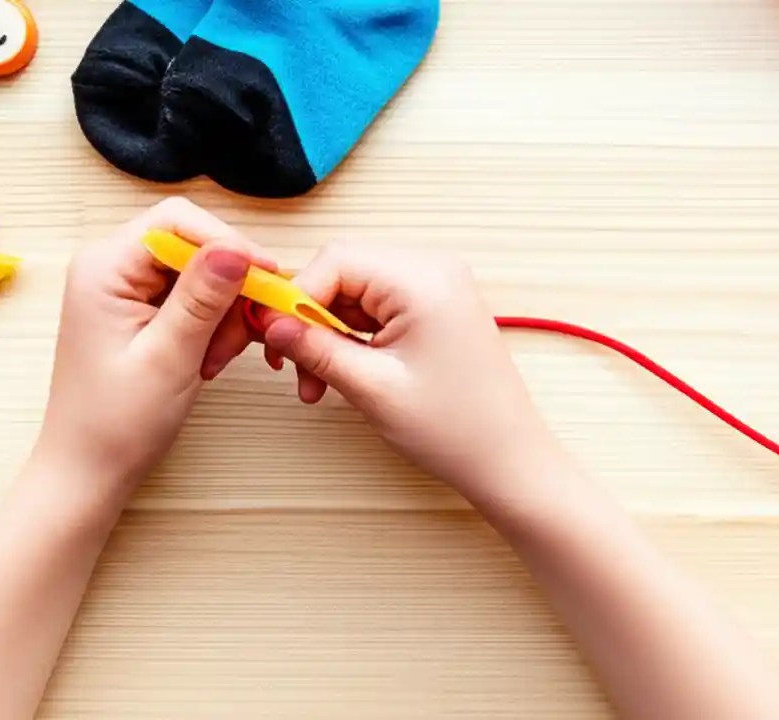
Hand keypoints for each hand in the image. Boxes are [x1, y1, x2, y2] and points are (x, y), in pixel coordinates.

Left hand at [35, 198, 273, 504]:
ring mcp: (124, 287)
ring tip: (215, 360)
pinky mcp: (140, 308)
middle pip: (192, 244)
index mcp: (103, 267)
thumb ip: (202, 299)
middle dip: (227, 286)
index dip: (228, 242)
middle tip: (244, 332)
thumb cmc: (115, 424)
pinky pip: (193, 297)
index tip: (267, 276)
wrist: (89, 469)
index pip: (177, 222)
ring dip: (223, 312)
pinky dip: (212, 325)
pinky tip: (208, 359)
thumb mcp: (168, 358)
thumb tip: (235, 248)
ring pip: (200, 273)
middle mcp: (110, 266)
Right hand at [250, 241, 562, 505]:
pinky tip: (340, 374)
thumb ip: (315, 348)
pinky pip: (374, 307)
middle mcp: (433, 269)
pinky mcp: (433, 308)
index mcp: (423, 279)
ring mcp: (436, 287)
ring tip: (316, 383)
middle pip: (342, 270)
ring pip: (353, 291)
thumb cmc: (455, 428)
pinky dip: (349, 337)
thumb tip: (269, 323)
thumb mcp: (372, 388)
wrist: (508, 460)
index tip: (272, 336)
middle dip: (308, 317)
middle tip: (291, 365)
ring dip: (326, 333)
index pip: (335, 259)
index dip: (295, 295)